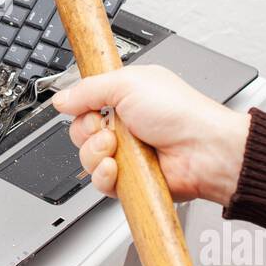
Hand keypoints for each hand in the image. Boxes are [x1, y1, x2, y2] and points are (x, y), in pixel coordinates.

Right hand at [52, 65, 249, 206]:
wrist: (204, 151)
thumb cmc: (181, 113)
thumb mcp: (128, 83)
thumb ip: (88, 89)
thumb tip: (61, 98)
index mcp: (124, 97)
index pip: (85, 103)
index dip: (81, 106)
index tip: (88, 106)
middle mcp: (124, 125)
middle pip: (81, 131)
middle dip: (88, 131)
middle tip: (109, 128)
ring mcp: (126, 153)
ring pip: (87, 157)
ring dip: (96, 153)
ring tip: (117, 147)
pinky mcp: (129, 179)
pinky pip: (99, 181)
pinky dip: (103, 175)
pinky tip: (115, 167)